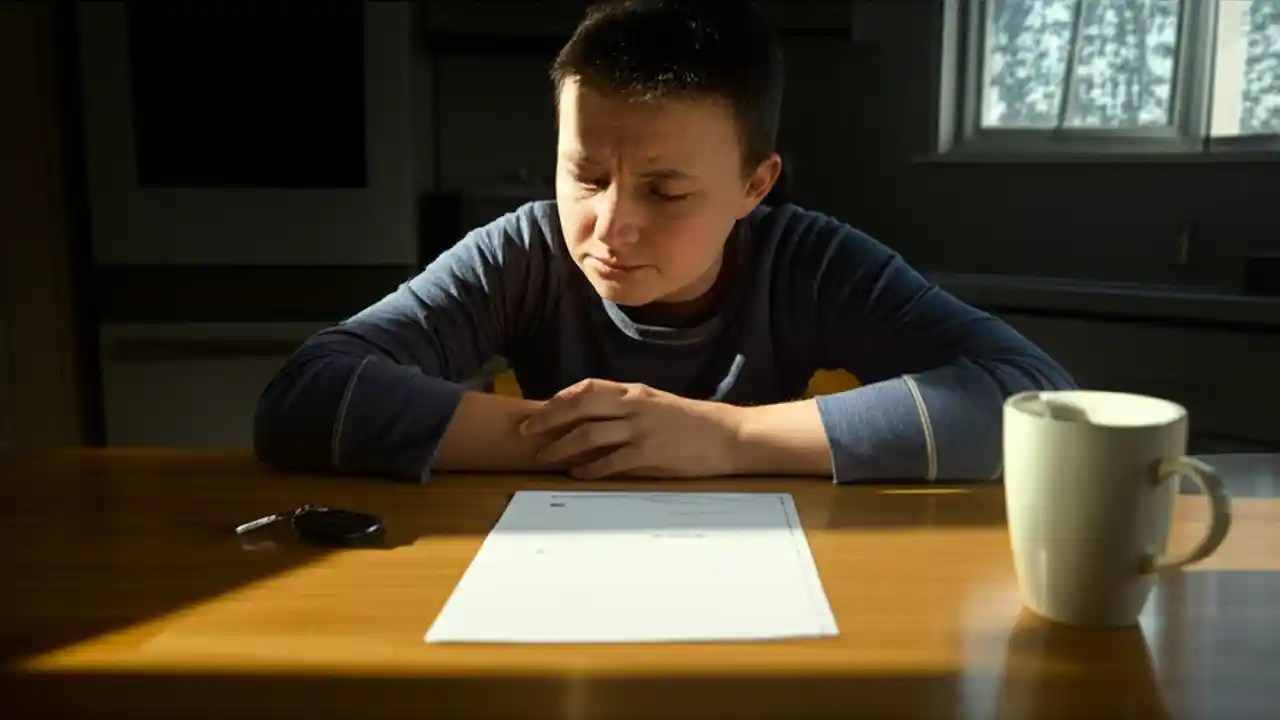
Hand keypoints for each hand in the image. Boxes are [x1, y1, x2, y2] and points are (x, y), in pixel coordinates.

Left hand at [518, 379, 742, 478]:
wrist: (728, 436)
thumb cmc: (691, 424)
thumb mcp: (656, 406)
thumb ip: (626, 409)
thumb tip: (591, 421)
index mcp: (635, 392)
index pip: (587, 388)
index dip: (559, 398)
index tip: (538, 409)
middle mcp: (634, 406)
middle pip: (580, 406)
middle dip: (549, 418)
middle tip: (526, 431)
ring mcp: (642, 429)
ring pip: (590, 434)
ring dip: (562, 446)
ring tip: (545, 456)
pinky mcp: (650, 453)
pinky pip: (611, 461)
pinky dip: (589, 469)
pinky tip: (576, 475)